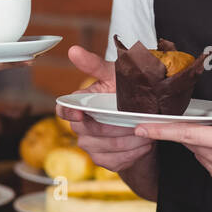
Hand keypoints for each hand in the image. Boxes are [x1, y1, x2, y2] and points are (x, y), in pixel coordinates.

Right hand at [56, 45, 154, 171]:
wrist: (143, 120)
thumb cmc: (125, 93)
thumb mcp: (114, 76)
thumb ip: (94, 65)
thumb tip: (73, 50)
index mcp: (79, 104)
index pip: (64, 109)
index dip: (69, 113)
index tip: (82, 114)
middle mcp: (80, 126)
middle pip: (91, 131)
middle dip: (117, 126)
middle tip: (138, 120)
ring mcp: (90, 145)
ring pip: (107, 147)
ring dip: (130, 140)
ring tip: (147, 131)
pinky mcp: (103, 160)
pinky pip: (116, 161)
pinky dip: (133, 153)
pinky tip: (144, 144)